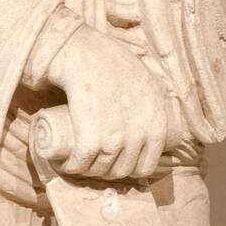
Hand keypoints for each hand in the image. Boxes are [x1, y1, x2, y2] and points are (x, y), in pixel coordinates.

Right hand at [46, 23, 168, 179]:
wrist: (87, 54)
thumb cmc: (115, 63)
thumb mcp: (149, 83)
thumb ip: (157, 101)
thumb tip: (157, 119)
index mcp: (158, 125)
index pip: (145, 166)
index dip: (128, 169)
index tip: (114, 162)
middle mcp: (140, 135)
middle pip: (121, 170)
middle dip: (105, 171)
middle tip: (92, 162)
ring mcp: (116, 139)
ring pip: (101, 169)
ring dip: (86, 171)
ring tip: (78, 162)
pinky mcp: (91, 137)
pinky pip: (82, 163)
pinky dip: (72, 167)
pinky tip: (67, 164)